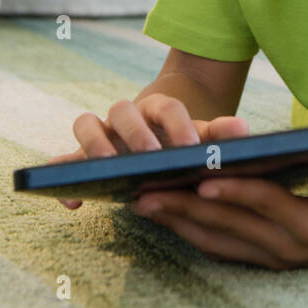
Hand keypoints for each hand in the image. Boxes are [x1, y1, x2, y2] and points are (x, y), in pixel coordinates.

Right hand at [50, 95, 249, 210]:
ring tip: (106, 169)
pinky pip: (67, 160)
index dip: (177, 125)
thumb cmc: (182, 142)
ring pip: (86, 123)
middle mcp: (126, 116)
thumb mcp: (203, 139)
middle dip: (135, 133)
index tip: (190, 149)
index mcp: (158, 108)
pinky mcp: (83, 156)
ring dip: (94, 144)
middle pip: (121, 110)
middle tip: (149, 157)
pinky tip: (73, 200)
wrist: (156, 140)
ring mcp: (102, 133)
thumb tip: (242, 130)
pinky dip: (65, 174)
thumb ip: (221, 134)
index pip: (167, 107)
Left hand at [129, 160, 307, 268]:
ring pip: (218, 241)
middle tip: (144, 193)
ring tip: (144, 204)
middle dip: (185, 208)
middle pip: (228, 225)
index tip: (200, 178)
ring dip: (179, 223)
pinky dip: (193, 234)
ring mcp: (274, 258)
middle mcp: (287, 247)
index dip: (233, 190)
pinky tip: (169, 218)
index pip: (264, 203)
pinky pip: (222, 249)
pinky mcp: (267, 260)